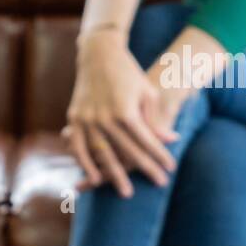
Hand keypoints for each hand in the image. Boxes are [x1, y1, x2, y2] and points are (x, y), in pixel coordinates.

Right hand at [63, 30, 180, 197]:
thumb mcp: (146, 93)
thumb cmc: (128, 73)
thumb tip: (171, 140)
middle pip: (128, 151)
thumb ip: (155, 120)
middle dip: (145, 169)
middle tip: (159, 185)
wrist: (98, 53)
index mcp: (126, 111)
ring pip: (102, 154)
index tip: (170, 169)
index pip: (147, 142)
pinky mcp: (75, 117)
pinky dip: (85, 163)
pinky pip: (78, 146)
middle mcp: (105, 117)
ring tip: (126, 192)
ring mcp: (88, 119)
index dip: (160, 157)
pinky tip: (95, 178)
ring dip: (114, 174)